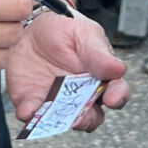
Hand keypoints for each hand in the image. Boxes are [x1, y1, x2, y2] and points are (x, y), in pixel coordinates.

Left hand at [7, 5, 131, 131]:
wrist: (30, 25)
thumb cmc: (65, 28)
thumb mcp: (85, 34)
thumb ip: (99, 54)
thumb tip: (119, 70)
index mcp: (101, 77)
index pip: (117, 92)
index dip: (118, 97)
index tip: (112, 98)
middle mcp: (82, 95)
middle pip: (92, 116)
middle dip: (88, 119)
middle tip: (81, 116)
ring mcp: (57, 101)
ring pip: (64, 121)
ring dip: (60, 122)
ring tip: (53, 114)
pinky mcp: (33, 102)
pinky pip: (33, 115)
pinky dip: (30, 115)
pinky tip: (28, 110)